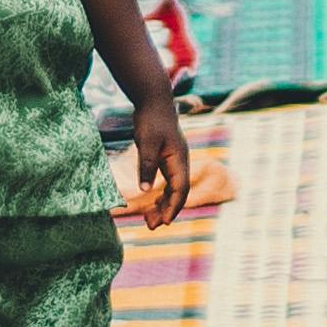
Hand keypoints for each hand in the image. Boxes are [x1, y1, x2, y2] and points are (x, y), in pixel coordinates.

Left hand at [131, 90, 191, 227]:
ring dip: (163, 204)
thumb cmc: (150, 120)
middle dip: (166, 210)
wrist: (153, 100)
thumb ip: (147, 166)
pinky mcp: (167, 158)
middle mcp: (181, 162)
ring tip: (149, 219)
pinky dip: (161, 193)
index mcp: (179, 160)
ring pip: (173, 189)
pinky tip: (152, 201)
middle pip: (178, 193)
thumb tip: (145, 191)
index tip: (164, 222)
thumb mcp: (146, 144)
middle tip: (150, 226)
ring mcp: (175, 160)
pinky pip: (168, 181)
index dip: (173, 207)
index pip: (180, 189)